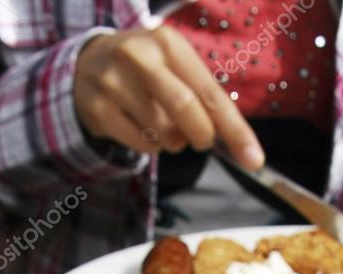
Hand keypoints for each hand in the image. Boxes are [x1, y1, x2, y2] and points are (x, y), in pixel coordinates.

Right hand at [74, 26, 264, 168]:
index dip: (235, 130)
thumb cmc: (147, 72)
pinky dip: (151, 146)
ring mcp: (113, 81)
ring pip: (162, 132)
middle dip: (201, 135)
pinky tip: (143, 129)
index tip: (254, 160)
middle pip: (184, 108)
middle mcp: (139, 56)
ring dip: (172, 141)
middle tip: (200, 141)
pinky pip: (140, 144)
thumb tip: (238, 143)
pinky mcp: (97, 107)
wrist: (88, 64)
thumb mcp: (176, 68)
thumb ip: (205, 99)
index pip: (211, 93)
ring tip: (163, 126)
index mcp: (169, 44)